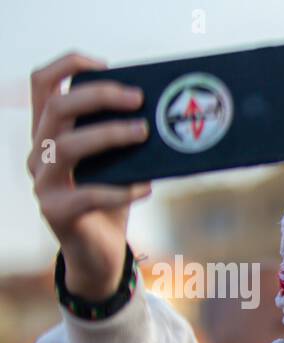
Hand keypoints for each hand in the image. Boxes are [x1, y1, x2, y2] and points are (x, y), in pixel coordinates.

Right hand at [28, 52, 151, 300]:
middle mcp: (38, 153)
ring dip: (109, 135)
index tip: (105, 64)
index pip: (43, 84)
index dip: (68, 65)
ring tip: (144, 133)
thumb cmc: (111, 202)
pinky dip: (122, 189)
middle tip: (138, 98)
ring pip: (66, 146)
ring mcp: (42, 183)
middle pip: (57, 108)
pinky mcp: (55, 212)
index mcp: (48, 134)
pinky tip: (146, 188)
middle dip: (99, 96)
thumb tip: (162, 113)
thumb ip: (124, 139)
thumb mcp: (117, 164)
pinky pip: (89, 194)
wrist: (100, 255)